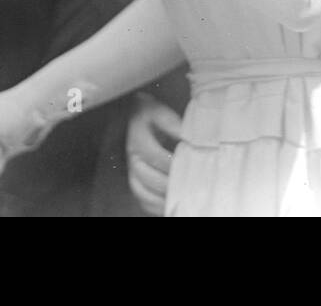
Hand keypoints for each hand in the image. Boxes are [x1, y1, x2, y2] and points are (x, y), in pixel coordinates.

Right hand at [126, 92, 181, 216]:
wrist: (135, 117)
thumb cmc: (151, 116)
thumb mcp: (162, 113)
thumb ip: (174, 124)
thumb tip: (188, 138)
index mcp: (138, 138)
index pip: (153, 154)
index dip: (169, 162)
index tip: (186, 164)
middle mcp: (133, 157)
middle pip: (146, 176)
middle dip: (167, 183)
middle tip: (187, 187)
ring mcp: (132, 172)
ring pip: (142, 191)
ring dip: (161, 199)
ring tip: (180, 199)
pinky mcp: (136, 182)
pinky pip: (142, 200)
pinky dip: (155, 206)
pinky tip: (169, 205)